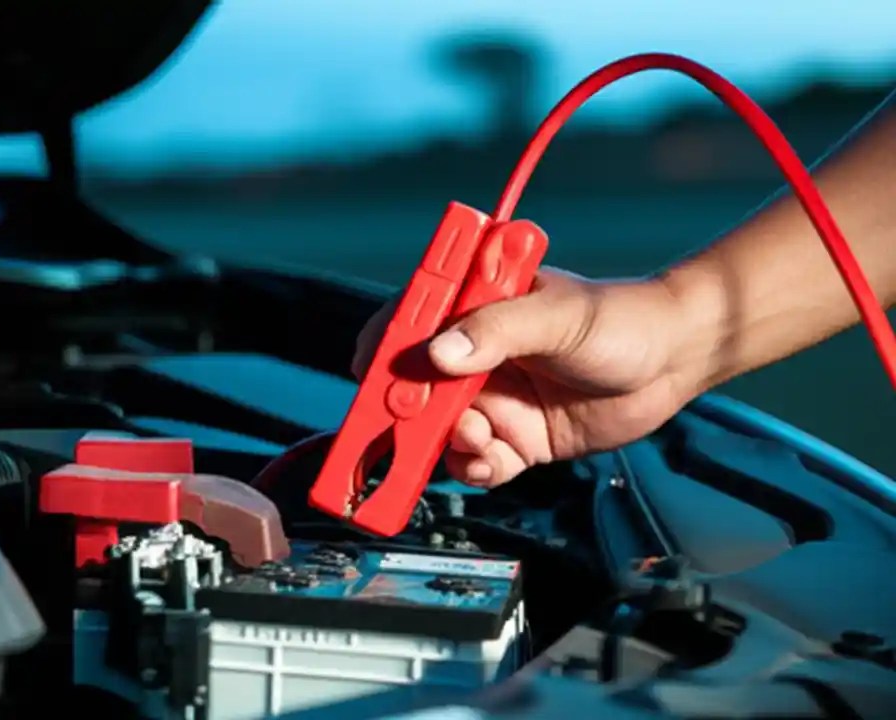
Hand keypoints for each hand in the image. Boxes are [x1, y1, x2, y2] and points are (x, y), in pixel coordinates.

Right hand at [351, 269, 705, 487]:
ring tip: (478, 441)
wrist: (675, 361)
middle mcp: (475, 357)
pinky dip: (476, 468)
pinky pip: (477, 462)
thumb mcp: (558, 317)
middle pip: (415, 386)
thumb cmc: (620, 320)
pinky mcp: (516, 440)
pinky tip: (493, 461)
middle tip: (409, 427)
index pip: (411, 321)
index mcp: (475, 309)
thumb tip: (439, 354)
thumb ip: (497, 331)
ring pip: (442, 431)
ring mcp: (493, 401)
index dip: (384, 346)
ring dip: (447, 443)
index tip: (370, 374)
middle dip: (406, 411)